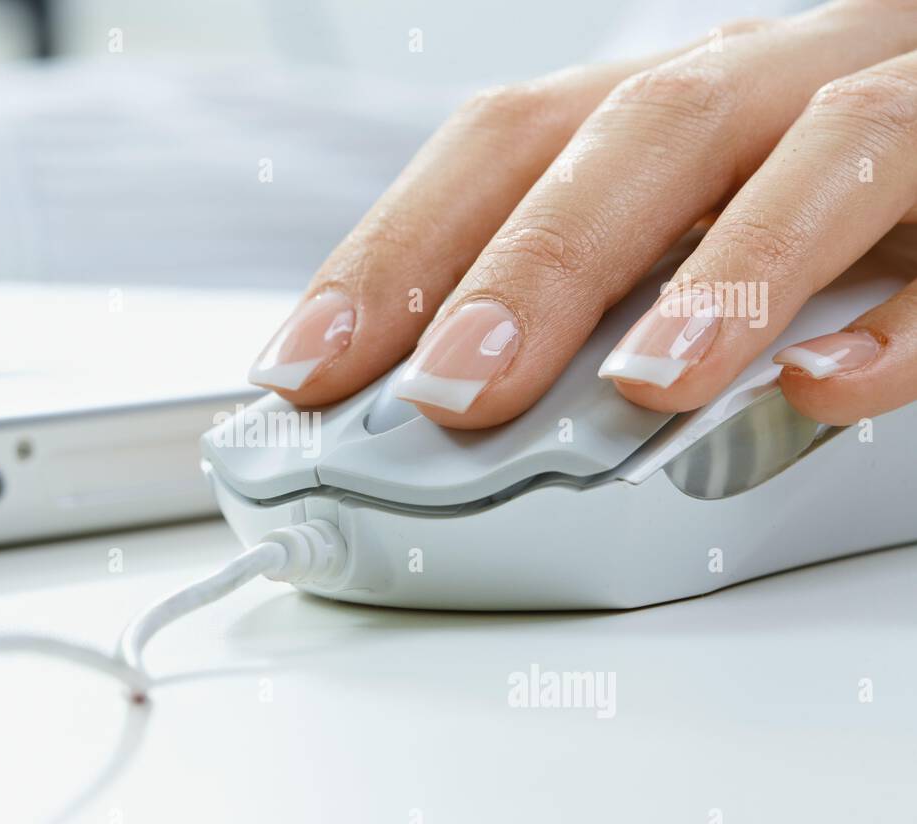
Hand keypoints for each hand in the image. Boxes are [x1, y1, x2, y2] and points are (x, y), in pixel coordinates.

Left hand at [248, 0, 916, 427]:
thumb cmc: (809, 193)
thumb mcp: (672, 226)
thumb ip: (578, 297)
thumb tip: (444, 400)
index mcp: (658, 104)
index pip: (503, 144)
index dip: (398, 249)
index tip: (306, 366)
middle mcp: (764, 83)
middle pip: (640, 134)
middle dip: (534, 266)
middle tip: (454, 390)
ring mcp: (898, 109)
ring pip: (820, 149)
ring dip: (724, 271)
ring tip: (644, 388)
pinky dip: (903, 319)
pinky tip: (831, 382)